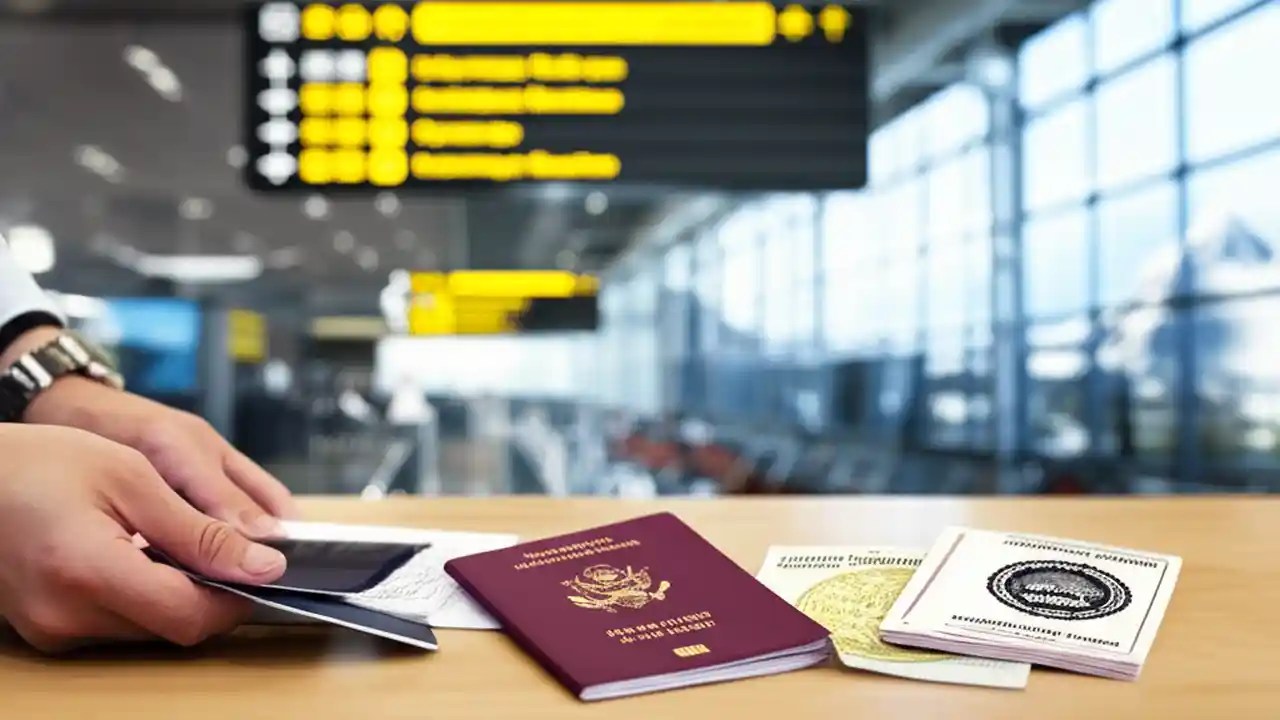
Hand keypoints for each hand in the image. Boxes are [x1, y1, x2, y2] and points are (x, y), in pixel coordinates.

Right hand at [0, 424, 286, 652]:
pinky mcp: (47, 630)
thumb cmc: (42, 462)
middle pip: (173, 626)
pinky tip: (141, 554)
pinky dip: (143, 593)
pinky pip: (117, 623)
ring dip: (177, 592)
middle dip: (211, 591)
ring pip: (149, 628)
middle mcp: (66, 617)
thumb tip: (263, 566)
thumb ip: (200, 531)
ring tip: (175, 541)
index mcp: (88, 573)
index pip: (190, 615)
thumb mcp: (132, 478)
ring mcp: (52, 630)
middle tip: (224, 545)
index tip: (262, 564)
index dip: (237, 594)